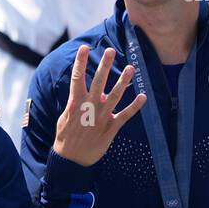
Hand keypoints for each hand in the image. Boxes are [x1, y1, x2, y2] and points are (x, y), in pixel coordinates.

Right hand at [53, 45, 145, 166]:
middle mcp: (89, 107)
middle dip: (104, 65)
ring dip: (124, 81)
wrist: (71, 159)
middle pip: (98, 81)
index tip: (83, 48)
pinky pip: (125, 115)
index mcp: (75, 103)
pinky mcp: (111, 128)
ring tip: (131, 68)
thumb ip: (76, 103)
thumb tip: (85, 91)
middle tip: (110, 50)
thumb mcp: (65, 117)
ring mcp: (101, 117)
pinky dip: (135, 106)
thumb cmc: (66, 136)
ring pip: (115, 95)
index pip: (77, 77)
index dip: (80, 61)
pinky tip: (143, 96)